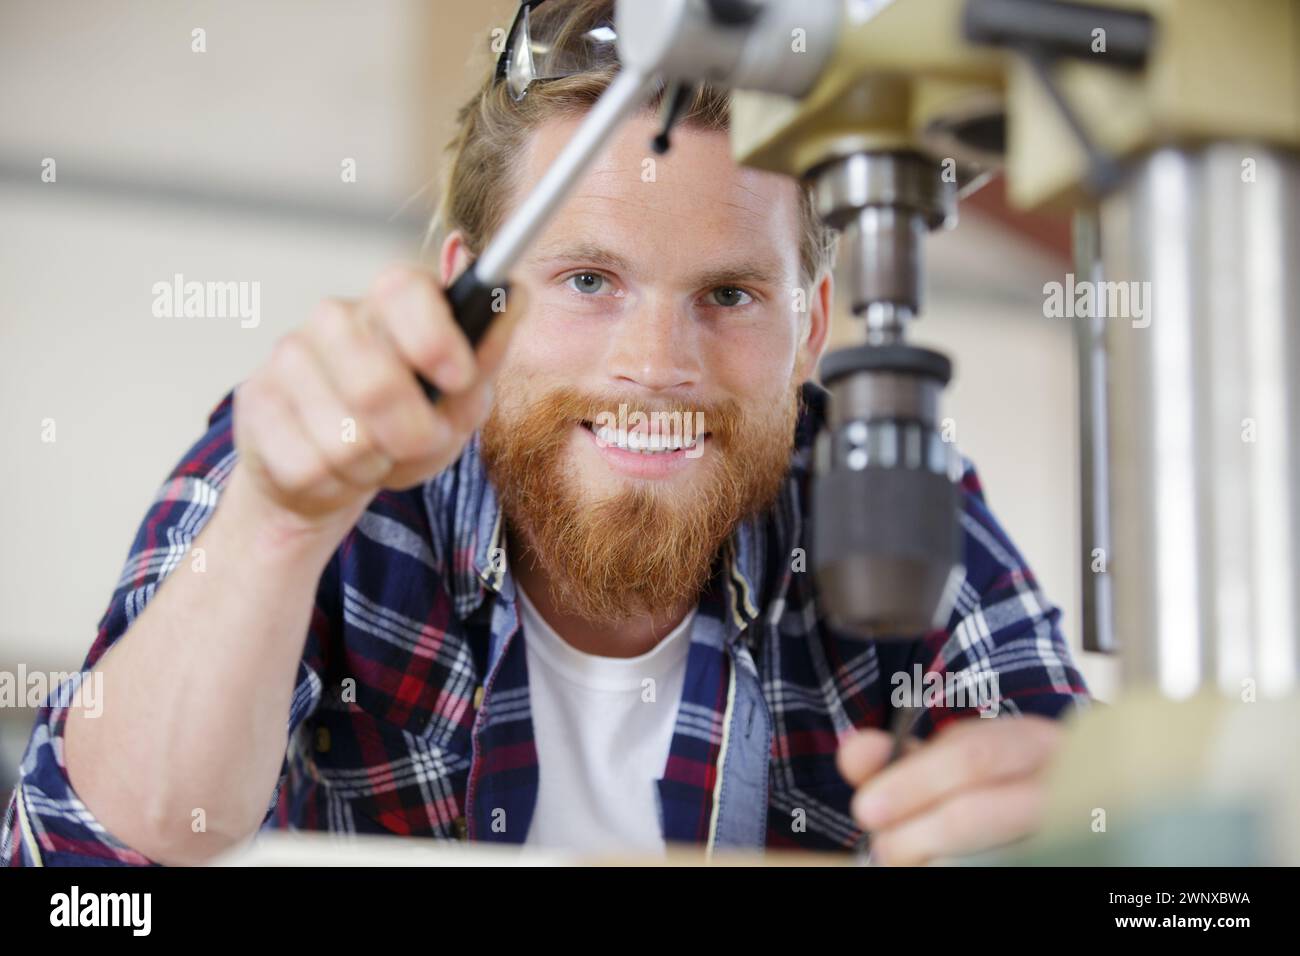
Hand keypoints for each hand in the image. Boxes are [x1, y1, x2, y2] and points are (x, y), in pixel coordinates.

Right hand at [232, 264, 523, 537]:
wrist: (332, 468)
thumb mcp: (461, 399)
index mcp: (392, 302)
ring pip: (345, 439)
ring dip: (374, 464)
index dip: (435, 339)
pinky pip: (310, 468)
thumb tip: (512, 296)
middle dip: (413, 435)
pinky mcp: (256, 406)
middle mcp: (335, 318)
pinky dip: (336, 485)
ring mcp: (288, 358)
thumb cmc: (407, 424)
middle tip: (420, 443)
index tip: (459, 377)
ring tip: (374, 454)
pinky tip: (335, 467)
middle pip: (377, 384)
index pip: (405, 289)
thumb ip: (486, 354)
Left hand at [836, 715, 1063, 865]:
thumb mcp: (956, 759)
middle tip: (883, 847)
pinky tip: (941, 865)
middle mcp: (1058, 785)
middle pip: (976, 812)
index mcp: (1030, 742)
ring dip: (935, 859)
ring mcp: (1066, 830)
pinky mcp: (1066, 856)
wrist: (1067, 810)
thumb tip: (854, 752)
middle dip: (914, 833)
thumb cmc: (999, 782)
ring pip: (992, 855)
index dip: (911, 784)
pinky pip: (1008, 867)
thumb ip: (903, 759)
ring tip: (907, 857)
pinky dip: (958, 869)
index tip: (865, 809)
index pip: (971, 757)